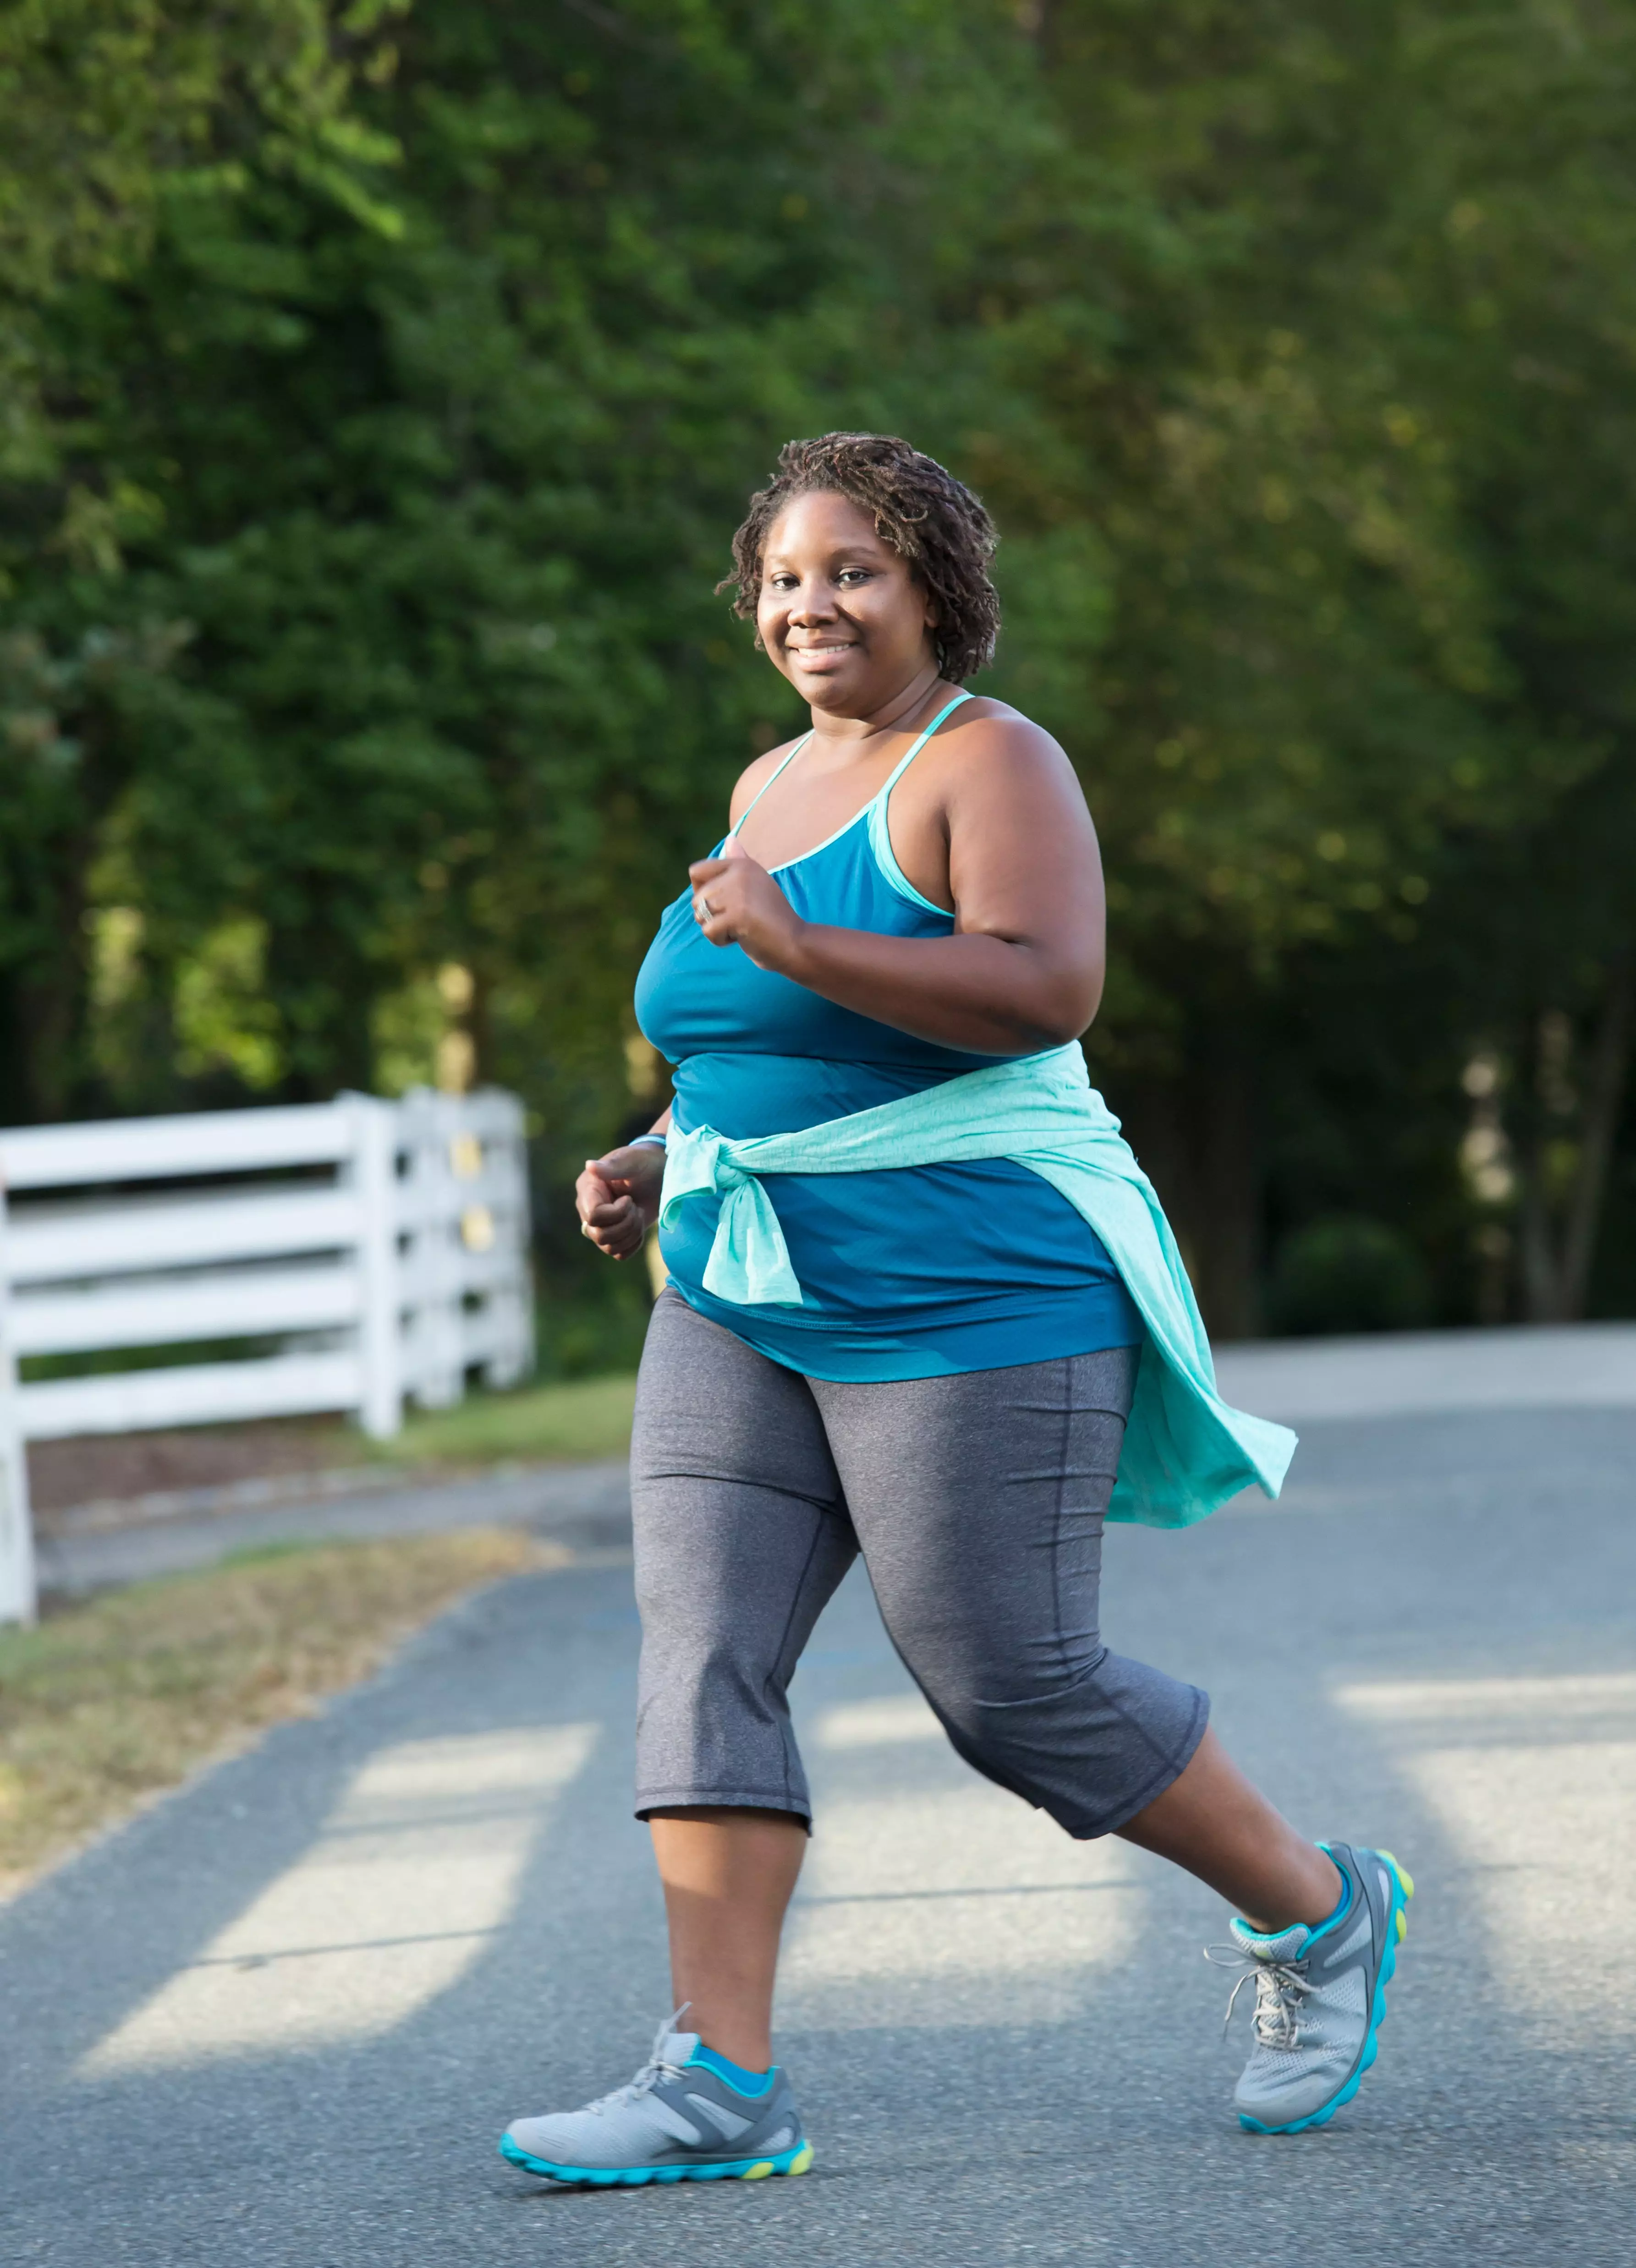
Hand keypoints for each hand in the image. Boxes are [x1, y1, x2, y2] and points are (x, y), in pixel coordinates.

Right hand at [575, 1143, 664, 1260]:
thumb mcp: (631, 1161)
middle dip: (626, 1225)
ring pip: (609, 1247)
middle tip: (636, 1208)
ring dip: (632, 1234)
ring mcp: (600, 1226)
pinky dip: (634, 1244)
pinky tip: (639, 1226)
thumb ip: (612, 1167)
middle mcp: (588, 1210)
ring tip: (638, 1214)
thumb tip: (589, 1165)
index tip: (628, 1198)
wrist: (660, 1174)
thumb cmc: (645, 1162)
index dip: (616, 1213)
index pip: (594, 1216)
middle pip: (600, 1236)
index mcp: (588, 1190)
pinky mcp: (614, 1237)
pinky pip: (619, 1254)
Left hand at [688, 838, 804, 969]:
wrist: (794, 941)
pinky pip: (708, 931)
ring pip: (700, 914)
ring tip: (740, 927)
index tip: (723, 903)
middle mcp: (739, 873)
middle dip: (711, 915)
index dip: (702, 892)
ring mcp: (738, 893)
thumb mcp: (756, 884)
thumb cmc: (772, 917)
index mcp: (742, 864)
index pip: (696, 871)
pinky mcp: (736, 914)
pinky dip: (721, 940)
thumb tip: (729, 838)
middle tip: (737, 919)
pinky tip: (741, 937)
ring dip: (716, 928)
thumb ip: (739, 863)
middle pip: (696, 897)